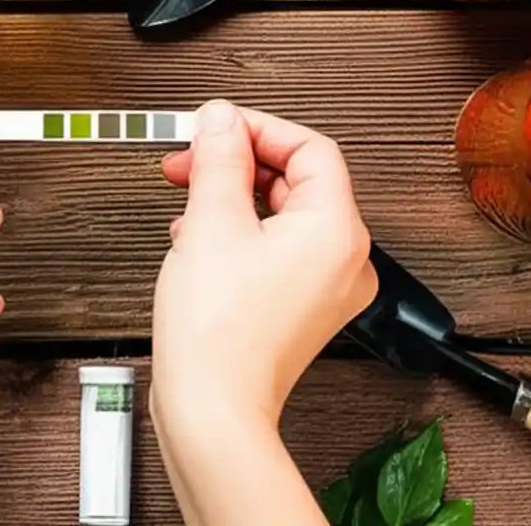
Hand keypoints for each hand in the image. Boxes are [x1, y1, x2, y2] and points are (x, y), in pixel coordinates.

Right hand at [150, 100, 375, 525]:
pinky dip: (237, 234)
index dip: (256, 129)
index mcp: (335, 230)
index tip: (213, 127)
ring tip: (187, 203)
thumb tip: (221, 120)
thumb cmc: (217, 334)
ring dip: (231, 199)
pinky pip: (275, 250)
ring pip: (280, 215)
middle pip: (295, 180)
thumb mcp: (210, 222)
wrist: (212, 410)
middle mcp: (343, 259)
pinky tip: (197, 240)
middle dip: (236, 165)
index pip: (309, 148)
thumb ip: (219, 158)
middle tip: (189, 162)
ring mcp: (324, 288)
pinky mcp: (300, 309)